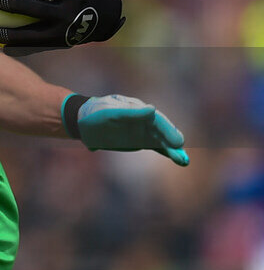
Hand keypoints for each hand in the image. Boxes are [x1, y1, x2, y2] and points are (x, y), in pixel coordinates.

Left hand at [66, 93, 188, 165]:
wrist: (84, 122)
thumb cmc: (96, 113)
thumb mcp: (109, 112)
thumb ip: (129, 112)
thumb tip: (152, 110)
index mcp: (137, 108)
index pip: (155, 119)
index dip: (165, 129)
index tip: (176, 140)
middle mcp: (144, 119)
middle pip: (162, 130)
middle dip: (172, 139)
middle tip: (180, 148)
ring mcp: (144, 130)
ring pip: (162, 140)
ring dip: (174, 149)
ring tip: (184, 161)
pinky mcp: (141, 140)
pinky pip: (158, 146)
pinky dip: (168, 152)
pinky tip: (180, 160)